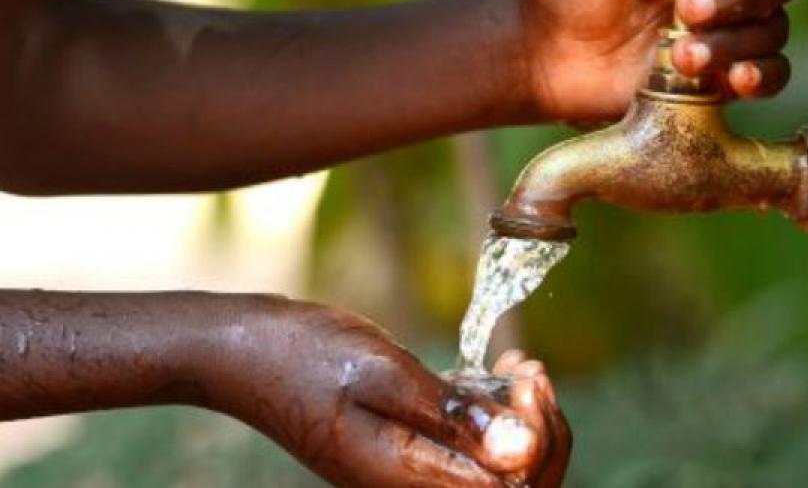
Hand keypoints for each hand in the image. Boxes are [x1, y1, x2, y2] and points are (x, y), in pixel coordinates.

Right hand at [200, 297, 569, 487]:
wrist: (245, 352)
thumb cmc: (306, 356)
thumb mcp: (386, 375)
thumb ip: (453, 418)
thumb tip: (521, 452)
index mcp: (409, 483)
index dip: (540, 440)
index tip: (526, 379)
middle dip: (542, 432)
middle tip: (530, 372)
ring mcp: (412, 472)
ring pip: (499, 469)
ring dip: (524, 420)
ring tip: (518, 366)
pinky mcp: (410, 451)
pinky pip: (472, 449)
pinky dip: (496, 415)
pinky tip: (498, 372)